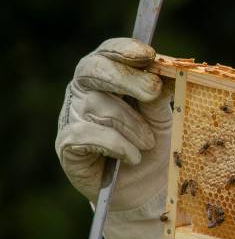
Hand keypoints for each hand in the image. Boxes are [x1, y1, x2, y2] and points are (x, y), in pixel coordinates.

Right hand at [55, 38, 172, 210]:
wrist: (147, 189)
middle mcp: (84, 92)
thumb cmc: (155, 144)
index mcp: (108, 77)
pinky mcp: (66, 145)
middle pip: (92, 70)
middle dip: (125, 78)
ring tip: (148, 143)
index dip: (124, 50)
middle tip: (153, 91)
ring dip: (130, 124)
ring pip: (95, 105)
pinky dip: (115, 145)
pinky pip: (84, 134)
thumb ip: (159, 94)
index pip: (107, 53)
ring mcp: (71, 117)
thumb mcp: (164, 115)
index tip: (148, 55)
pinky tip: (132, 156)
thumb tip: (165, 71)